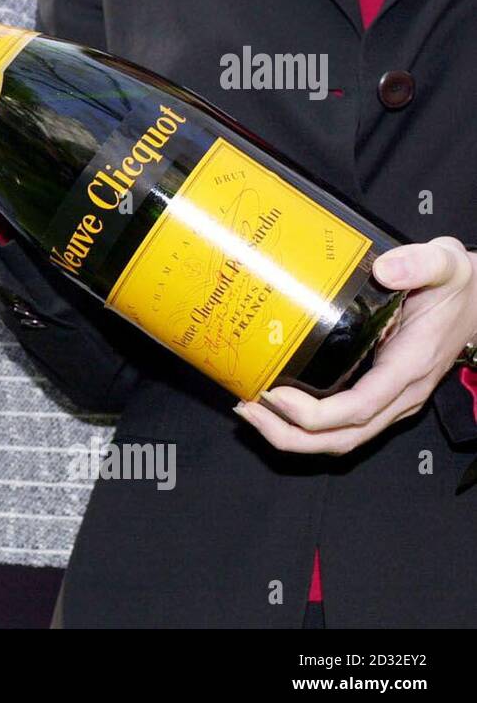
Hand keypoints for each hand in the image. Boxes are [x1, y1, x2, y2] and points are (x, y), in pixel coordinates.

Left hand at [235, 237, 476, 454]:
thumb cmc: (456, 288)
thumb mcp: (446, 265)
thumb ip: (421, 263)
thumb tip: (386, 269)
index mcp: (409, 367)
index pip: (360, 408)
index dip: (315, 413)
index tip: (274, 395)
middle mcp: (400, 394)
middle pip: (343, 438)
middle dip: (290, 435)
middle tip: (247, 410)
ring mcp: (390, 402)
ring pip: (341, 439)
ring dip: (292, 435)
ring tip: (249, 412)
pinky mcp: (379, 398)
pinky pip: (341, 426)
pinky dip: (304, 425)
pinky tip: (272, 404)